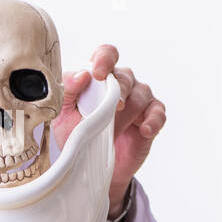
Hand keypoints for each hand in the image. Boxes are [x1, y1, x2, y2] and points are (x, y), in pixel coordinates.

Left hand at [52, 44, 165, 216]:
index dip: (105, 59)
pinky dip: (153, 121)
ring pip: (141, 94)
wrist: (90, 166)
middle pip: (125, 76)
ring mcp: (138, 100)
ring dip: (128, 114)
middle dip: (118, 90)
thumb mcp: (63, 115)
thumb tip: (81, 75)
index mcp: (98, 77)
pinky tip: (145, 130)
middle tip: (113, 107)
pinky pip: (158, 113)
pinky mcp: (151, 119)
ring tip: (114, 131)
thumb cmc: (76, 135)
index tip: (98, 73)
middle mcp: (121, 84)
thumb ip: (67, 91)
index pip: (106, 55)